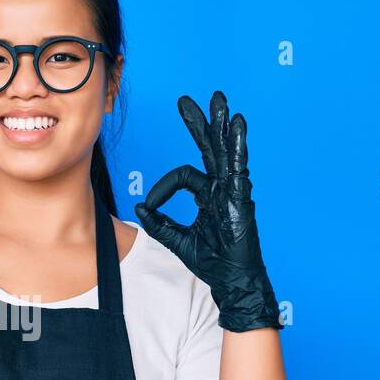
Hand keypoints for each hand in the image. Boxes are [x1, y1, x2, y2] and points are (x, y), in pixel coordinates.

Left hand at [135, 91, 281, 332]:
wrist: (231, 279)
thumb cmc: (212, 261)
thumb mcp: (175, 240)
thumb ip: (158, 223)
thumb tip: (138, 206)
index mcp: (207, 194)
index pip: (182, 176)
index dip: (160, 188)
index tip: (148, 205)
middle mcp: (221, 187)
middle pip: (208, 148)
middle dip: (197, 124)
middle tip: (184, 101)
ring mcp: (233, 189)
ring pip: (224, 150)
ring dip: (220, 124)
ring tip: (218, 99)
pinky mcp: (241, 196)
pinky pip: (239, 165)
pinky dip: (238, 143)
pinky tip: (238, 123)